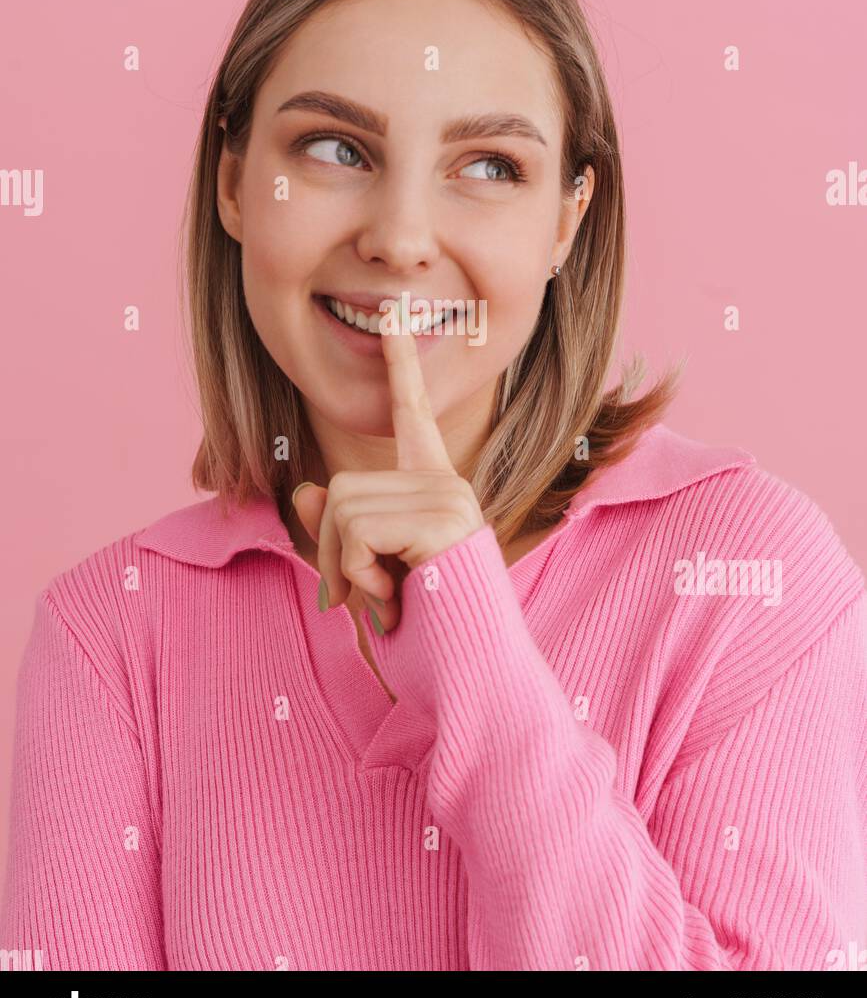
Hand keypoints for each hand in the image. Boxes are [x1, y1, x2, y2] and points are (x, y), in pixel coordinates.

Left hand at [291, 309, 486, 631]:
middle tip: (365, 597)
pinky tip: (396, 600)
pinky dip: (356, 575)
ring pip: (342, 508)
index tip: (395, 317)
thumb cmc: (428, 637)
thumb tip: (309, 490)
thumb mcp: (369, 577)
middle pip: (340, 488)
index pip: (412, 417)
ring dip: (344, 570)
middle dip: (331, 553)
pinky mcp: (443, 517)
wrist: (473, 680)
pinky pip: (355, 530)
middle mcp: (446, 484)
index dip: (402, 366)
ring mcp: (449, 497)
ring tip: (387, 601)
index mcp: (434, 491)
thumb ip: (339, 532)